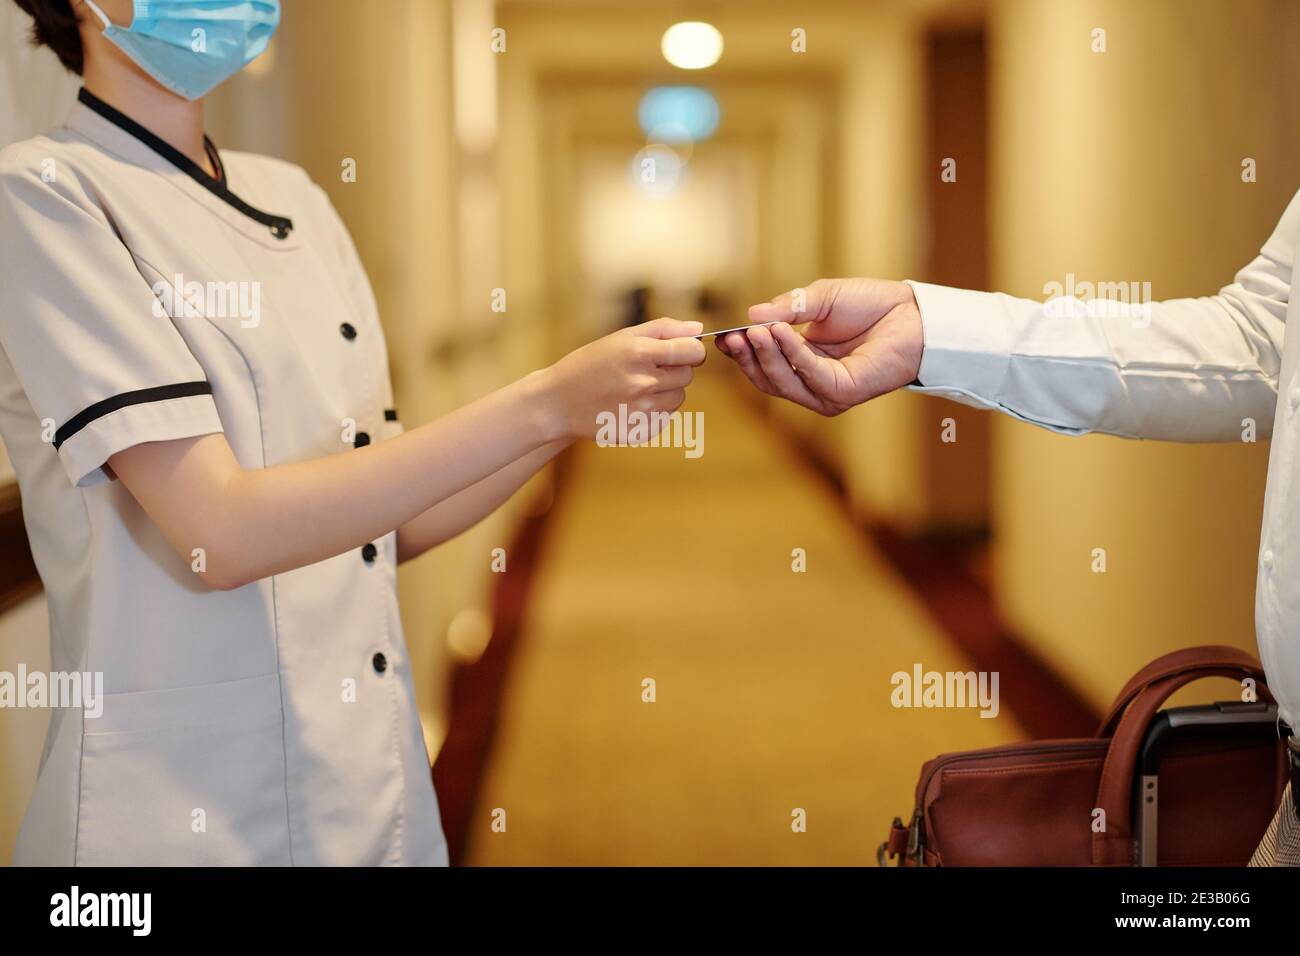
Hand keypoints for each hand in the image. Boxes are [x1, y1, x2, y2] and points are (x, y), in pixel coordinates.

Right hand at [540, 317, 706, 440]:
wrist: (559, 401)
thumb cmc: (591, 363)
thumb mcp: (622, 337)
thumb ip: (664, 329)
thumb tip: (698, 329)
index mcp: (639, 353)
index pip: (693, 351)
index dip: (691, 350)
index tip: (681, 351)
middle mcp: (643, 383)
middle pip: (687, 375)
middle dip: (674, 370)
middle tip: (646, 370)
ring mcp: (642, 410)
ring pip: (679, 397)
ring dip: (665, 391)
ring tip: (635, 388)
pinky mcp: (640, 431)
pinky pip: (666, 417)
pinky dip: (655, 411)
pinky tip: (631, 405)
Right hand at [717, 278, 922, 415]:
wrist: (911, 313)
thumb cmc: (871, 305)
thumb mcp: (820, 299)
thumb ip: (787, 309)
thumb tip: (751, 316)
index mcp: (804, 362)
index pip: (764, 364)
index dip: (742, 352)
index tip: (721, 336)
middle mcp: (812, 382)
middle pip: (767, 377)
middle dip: (747, 357)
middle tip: (731, 335)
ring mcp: (825, 392)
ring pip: (782, 380)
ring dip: (764, 355)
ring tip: (751, 331)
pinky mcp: (841, 393)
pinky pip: (807, 373)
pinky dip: (789, 352)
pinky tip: (777, 331)